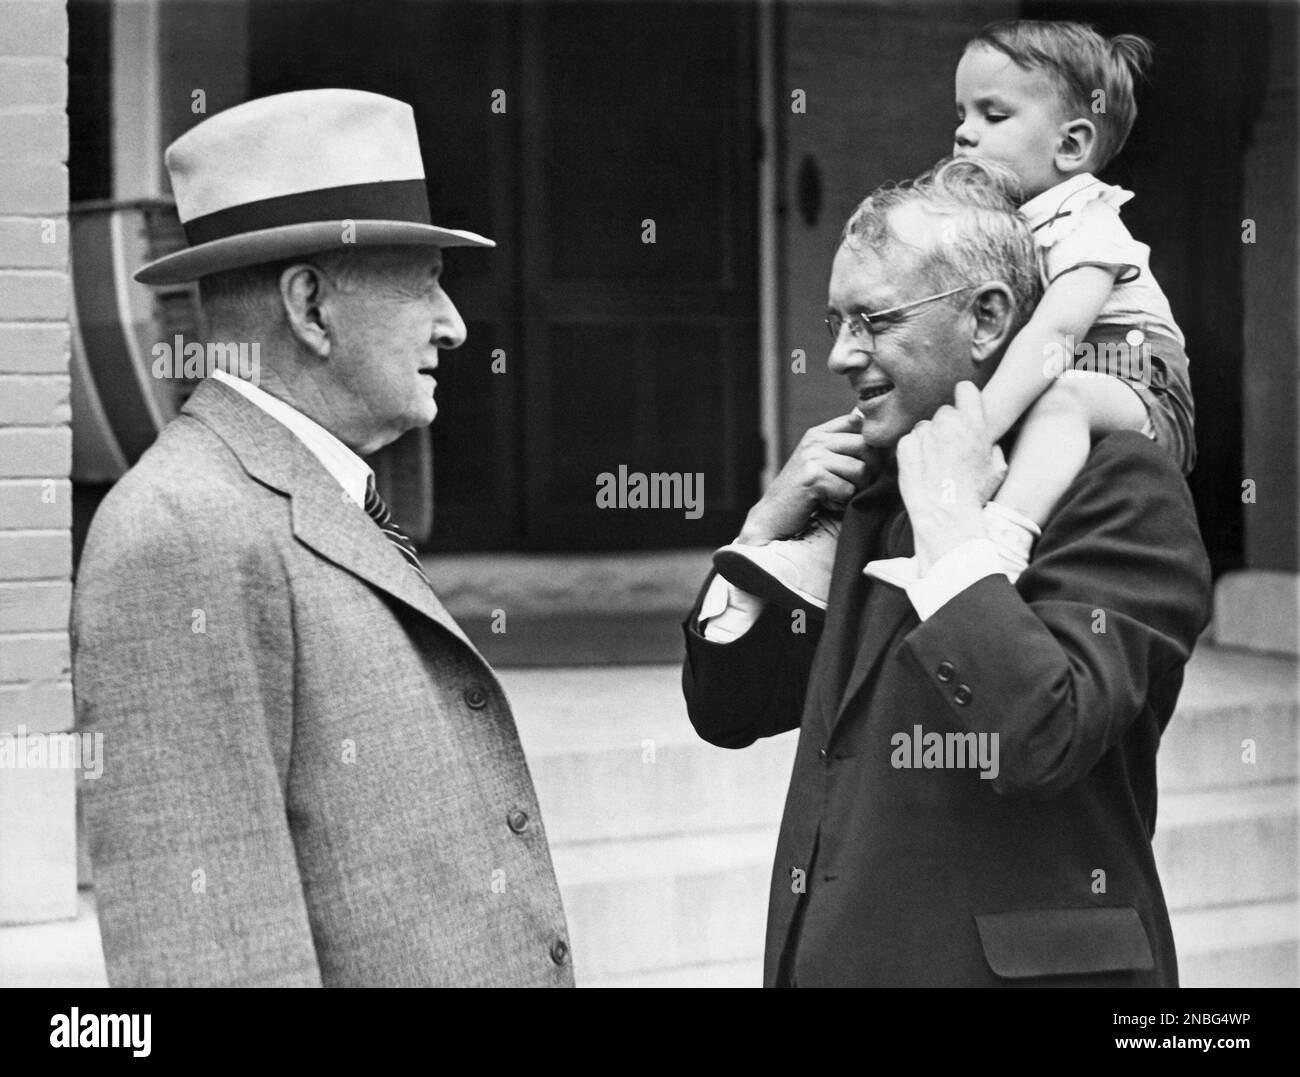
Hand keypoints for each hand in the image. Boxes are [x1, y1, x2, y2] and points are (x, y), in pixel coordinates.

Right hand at [737, 411, 872, 544]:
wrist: (773, 515)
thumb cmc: (803, 493)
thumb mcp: (820, 463)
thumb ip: (843, 449)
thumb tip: (884, 443)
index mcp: (818, 434)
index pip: (856, 422)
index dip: (869, 443)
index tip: (863, 462)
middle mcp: (815, 440)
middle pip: (866, 445)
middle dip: (869, 470)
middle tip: (855, 486)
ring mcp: (813, 457)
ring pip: (861, 470)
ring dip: (855, 490)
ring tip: (836, 495)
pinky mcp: (813, 477)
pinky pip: (848, 489)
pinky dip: (841, 502)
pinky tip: (826, 503)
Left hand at [897, 382, 1004, 571]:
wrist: (946, 515)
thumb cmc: (975, 495)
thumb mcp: (998, 469)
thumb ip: (992, 446)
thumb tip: (987, 441)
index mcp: (973, 424)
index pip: (965, 389)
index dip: (964, 398)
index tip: (963, 408)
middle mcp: (947, 423)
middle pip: (945, 411)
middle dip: (948, 425)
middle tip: (951, 449)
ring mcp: (924, 433)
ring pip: (925, 427)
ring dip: (929, 439)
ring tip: (936, 465)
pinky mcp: (905, 446)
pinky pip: (910, 441)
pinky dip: (914, 451)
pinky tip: (923, 470)